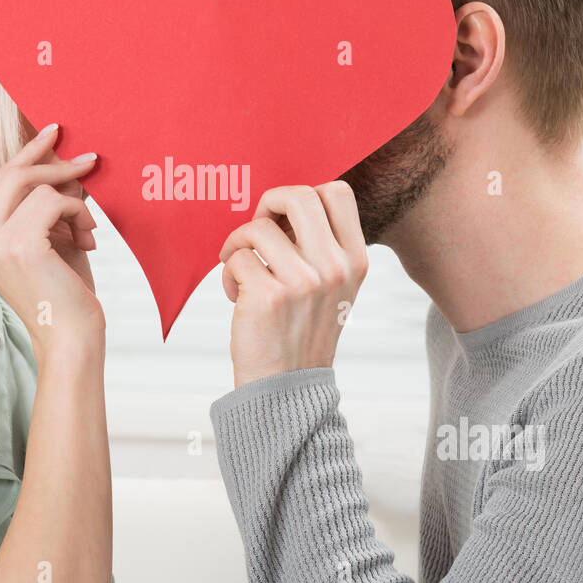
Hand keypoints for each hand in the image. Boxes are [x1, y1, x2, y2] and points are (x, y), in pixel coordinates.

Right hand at [0, 123, 103, 361]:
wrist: (71, 338)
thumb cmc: (66, 293)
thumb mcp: (55, 238)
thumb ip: (52, 203)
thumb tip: (68, 162)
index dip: (28, 152)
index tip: (54, 132)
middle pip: (12, 174)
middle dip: (54, 161)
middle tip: (90, 160)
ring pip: (36, 184)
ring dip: (73, 200)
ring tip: (88, 229)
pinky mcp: (17, 244)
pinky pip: (54, 201)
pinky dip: (79, 213)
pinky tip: (88, 241)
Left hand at [219, 182, 367, 386]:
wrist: (287, 389)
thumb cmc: (301, 331)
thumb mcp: (332, 287)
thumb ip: (320, 246)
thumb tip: (282, 206)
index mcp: (355, 260)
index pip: (336, 193)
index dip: (302, 196)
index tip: (285, 221)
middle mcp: (335, 268)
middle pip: (298, 196)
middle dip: (268, 204)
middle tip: (257, 231)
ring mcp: (303, 282)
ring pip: (257, 228)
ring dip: (238, 244)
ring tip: (241, 269)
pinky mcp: (268, 296)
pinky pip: (236, 257)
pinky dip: (228, 273)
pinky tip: (236, 295)